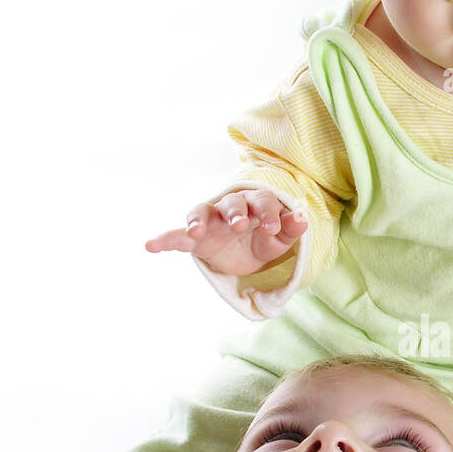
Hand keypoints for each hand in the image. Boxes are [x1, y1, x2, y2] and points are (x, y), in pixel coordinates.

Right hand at [146, 190, 308, 275]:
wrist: (248, 249)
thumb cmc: (265, 236)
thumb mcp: (281, 237)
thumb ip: (290, 228)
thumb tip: (302, 218)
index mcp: (255, 203)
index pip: (262, 202)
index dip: (267, 212)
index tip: (272, 227)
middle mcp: (230, 207)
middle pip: (232, 204)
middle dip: (235, 213)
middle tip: (239, 226)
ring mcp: (210, 219)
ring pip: (201, 212)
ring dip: (198, 220)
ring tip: (195, 231)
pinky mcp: (195, 236)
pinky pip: (177, 235)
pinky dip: (164, 239)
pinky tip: (150, 246)